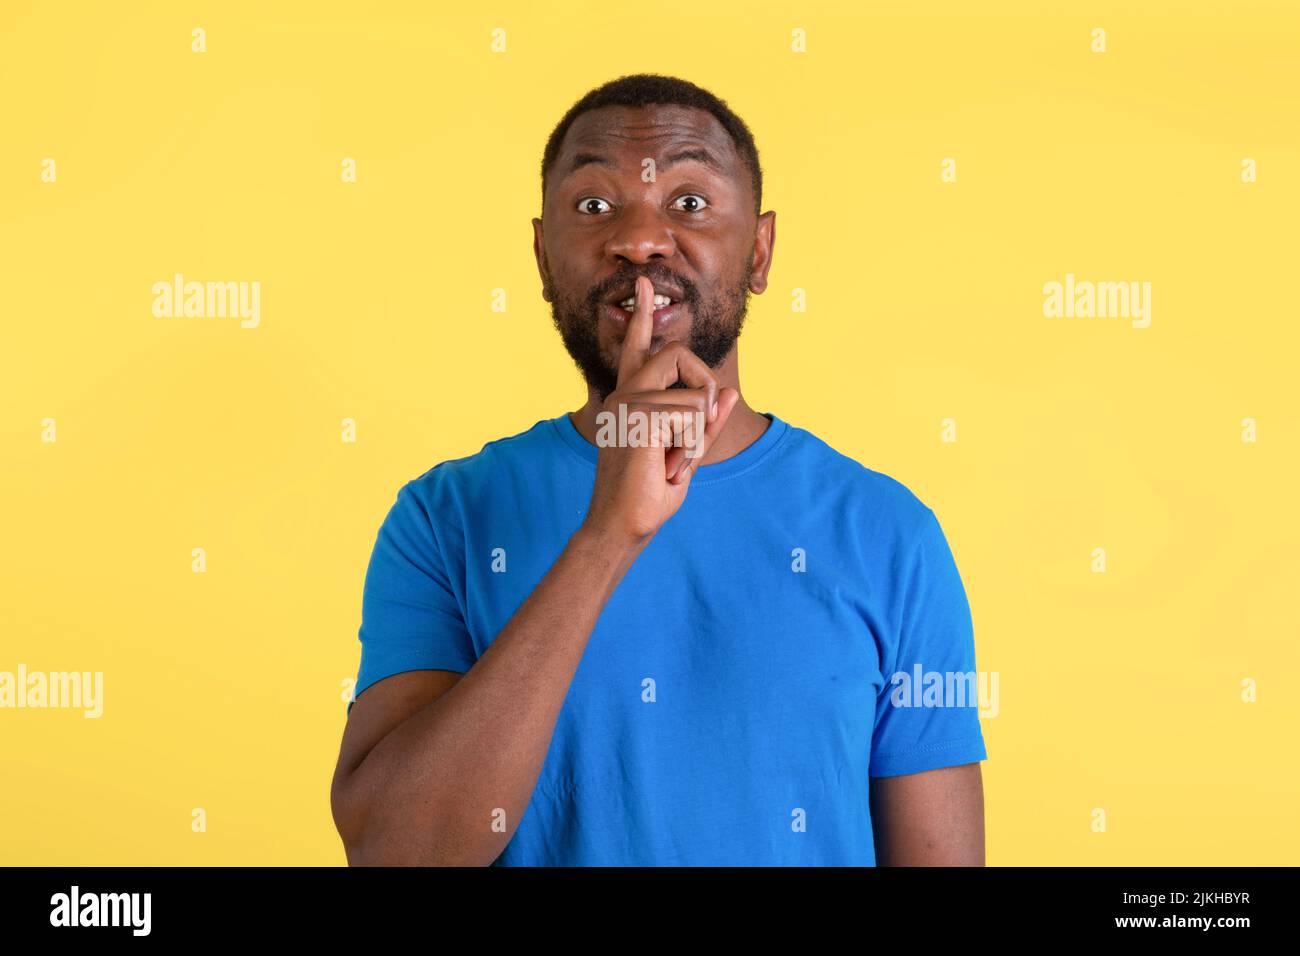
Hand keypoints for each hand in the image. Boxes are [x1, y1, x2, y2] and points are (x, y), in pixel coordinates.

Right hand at [581, 276, 739, 545]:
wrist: (621, 525)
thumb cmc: (648, 495)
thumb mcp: (685, 454)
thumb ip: (705, 422)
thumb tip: (726, 391)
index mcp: (629, 399)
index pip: (636, 348)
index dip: (642, 316)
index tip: (643, 287)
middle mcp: (625, 393)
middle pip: (678, 354)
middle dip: (702, 389)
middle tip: (690, 435)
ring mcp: (630, 402)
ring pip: (693, 394)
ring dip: (697, 433)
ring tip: (671, 460)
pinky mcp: (640, 416)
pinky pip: (692, 415)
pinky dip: (691, 445)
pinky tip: (667, 465)